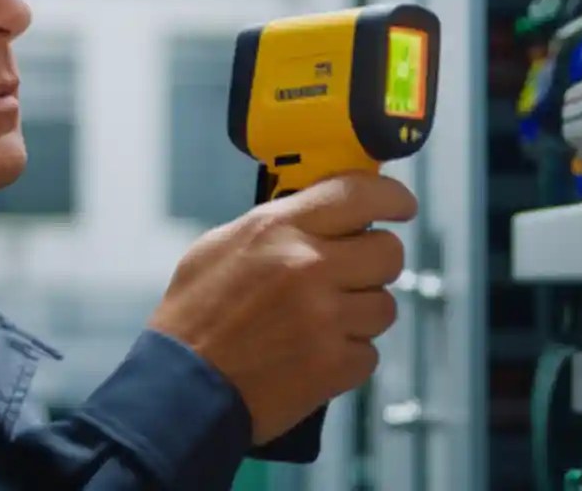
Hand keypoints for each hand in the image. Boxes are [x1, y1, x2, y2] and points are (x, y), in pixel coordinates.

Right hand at [147, 171, 416, 444]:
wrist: (182, 388)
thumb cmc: (193, 320)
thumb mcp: (220, 247)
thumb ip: (275, 225)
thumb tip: (319, 213)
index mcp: (278, 229)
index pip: (359, 193)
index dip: (391, 196)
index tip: (400, 205)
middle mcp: (308, 267)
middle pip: (388, 252)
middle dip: (375, 262)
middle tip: (352, 273)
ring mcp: (325, 318)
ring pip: (385, 306)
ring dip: (360, 313)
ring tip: (321, 322)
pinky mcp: (334, 365)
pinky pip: (369, 352)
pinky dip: (348, 356)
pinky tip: (313, 353)